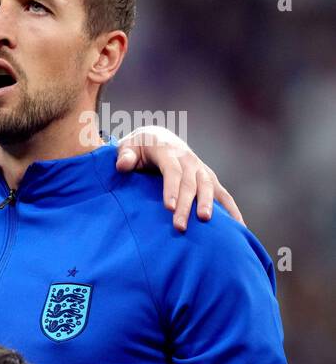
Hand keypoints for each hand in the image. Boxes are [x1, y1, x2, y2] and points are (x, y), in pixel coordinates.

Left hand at [114, 126, 243, 230]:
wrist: (156, 137)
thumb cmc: (138, 147)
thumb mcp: (127, 147)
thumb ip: (124, 156)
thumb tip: (123, 164)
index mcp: (168, 151)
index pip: (172, 171)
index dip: (171, 188)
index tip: (169, 207)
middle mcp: (187, 159)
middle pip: (190, 183)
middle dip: (186, 205)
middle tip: (180, 226)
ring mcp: (199, 168)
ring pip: (208, 186)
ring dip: (208, 204)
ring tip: (205, 222)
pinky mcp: (207, 177)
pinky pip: (222, 193)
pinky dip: (231, 208)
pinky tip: (239, 226)